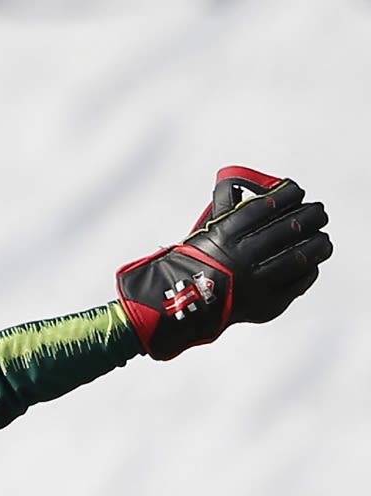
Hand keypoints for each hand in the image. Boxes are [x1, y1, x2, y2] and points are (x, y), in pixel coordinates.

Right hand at [116, 166, 330, 359]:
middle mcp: (241, 258)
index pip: (271, 204)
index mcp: (225, 235)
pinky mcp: (264, 304)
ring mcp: (254, 283)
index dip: (291, 194)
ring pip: (300, 256)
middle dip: (311, 216)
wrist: (176, 307)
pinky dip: (309, 270)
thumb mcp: (204, 231)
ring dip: (317, 243)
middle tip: (318, 212)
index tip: (298, 191)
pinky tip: (311, 263)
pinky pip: (297, 282)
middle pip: (291, 228)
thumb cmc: (192, 265)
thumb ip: (230, 210)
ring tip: (322, 239)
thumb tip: (253, 185)